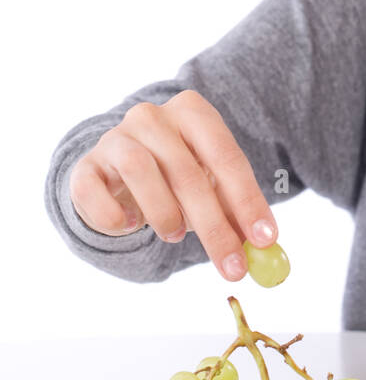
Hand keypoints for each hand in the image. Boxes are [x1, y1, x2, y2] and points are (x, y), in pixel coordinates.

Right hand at [68, 89, 277, 281]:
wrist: (117, 173)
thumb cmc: (176, 180)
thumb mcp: (212, 189)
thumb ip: (237, 214)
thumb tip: (265, 248)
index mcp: (192, 112)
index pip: (226, 156)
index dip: (248, 200)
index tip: (265, 240)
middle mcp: (151, 116)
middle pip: (187, 171)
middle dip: (214, 227)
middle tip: (233, 267)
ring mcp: (114, 137)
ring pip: (139, 170)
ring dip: (164, 212)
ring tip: (174, 235)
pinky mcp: (85, 165)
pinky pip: (92, 190)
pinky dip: (113, 215)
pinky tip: (130, 224)